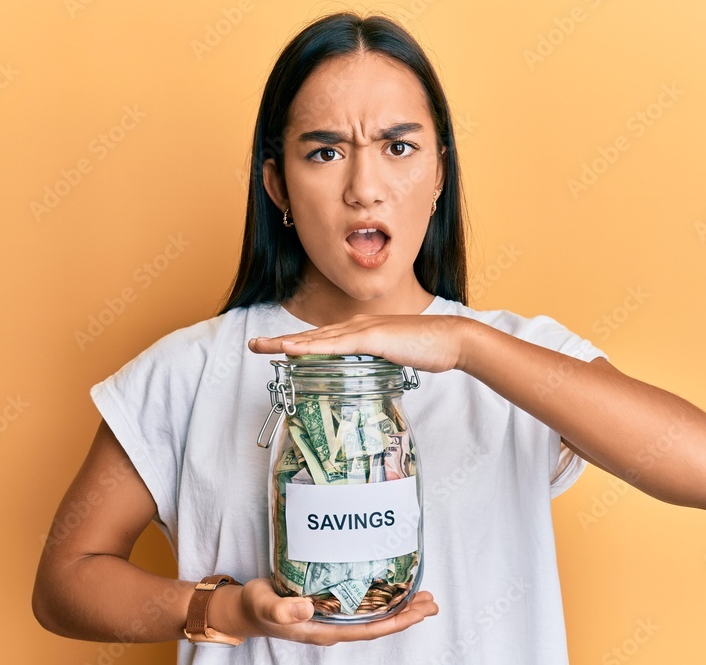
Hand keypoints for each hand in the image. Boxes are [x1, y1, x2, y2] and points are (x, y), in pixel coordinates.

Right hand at [213, 578, 437, 645]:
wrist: (246, 609)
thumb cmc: (256, 607)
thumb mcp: (266, 606)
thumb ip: (283, 610)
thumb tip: (307, 608)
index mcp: (325, 630)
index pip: (368, 630)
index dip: (395, 622)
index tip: (418, 612)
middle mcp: (334, 625)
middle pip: (378, 624)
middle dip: (407, 614)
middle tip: (432, 602)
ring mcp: (333, 616)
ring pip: (374, 614)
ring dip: (400, 606)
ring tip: (424, 596)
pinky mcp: (329, 602)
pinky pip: (362, 603)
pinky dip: (382, 596)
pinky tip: (393, 587)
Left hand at [248, 315, 471, 373]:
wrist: (452, 340)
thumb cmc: (428, 350)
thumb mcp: (394, 361)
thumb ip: (377, 366)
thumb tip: (366, 379)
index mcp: (361, 333)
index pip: (323, 340)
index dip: (297, 344)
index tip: (275, 349)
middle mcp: (357, 327)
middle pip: (312, 337)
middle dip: (281, 342)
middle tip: (253, 346)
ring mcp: (364, 331)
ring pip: (317, 339)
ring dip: (287, 343)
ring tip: (262, 346)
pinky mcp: (372, 338)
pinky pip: (335, 344)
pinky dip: (311, 347)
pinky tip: (291, 350)